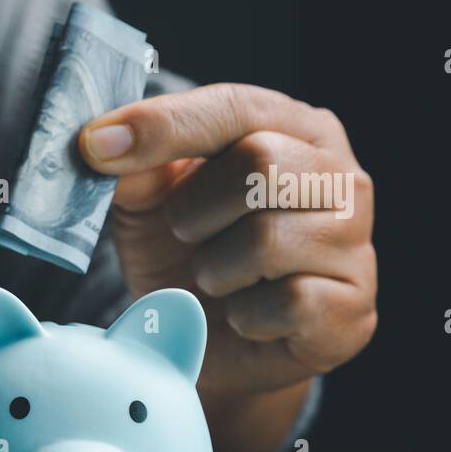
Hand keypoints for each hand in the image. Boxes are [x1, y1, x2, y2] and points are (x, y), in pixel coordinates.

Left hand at [79, 83, 376, 451]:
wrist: (207, 344)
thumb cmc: (186, 256)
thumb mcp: (149, 201)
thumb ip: (134, 165)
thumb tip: (101, 144)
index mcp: (296, 129)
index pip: (236, 107)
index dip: (164, 125)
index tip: (95, 146)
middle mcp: (343, 178)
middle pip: (262, 164)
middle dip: (195, 210)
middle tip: (187, 236)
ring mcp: (355, 245)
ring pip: (268, 238)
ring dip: (215, 268)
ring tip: (216, 278)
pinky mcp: (352, 311)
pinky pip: (287, 302)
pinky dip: (244, 316)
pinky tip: (244, 316)